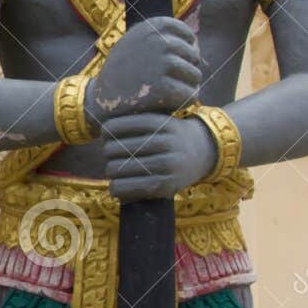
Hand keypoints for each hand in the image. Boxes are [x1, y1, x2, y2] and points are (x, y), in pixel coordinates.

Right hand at [88, 17, 202, 123]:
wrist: (100, 99)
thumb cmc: (122, 71)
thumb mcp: (135, 43)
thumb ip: (160, 37)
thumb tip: (196, 42)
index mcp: (153, 26)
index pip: (188, 35)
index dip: (184, 51)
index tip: (170, 64)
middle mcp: (159, 41)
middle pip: (194, 57)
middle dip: (185, 71)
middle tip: (167, 82)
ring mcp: (163, 63)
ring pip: (195, 76)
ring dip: (185, 87)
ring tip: (166, 92)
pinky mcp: (164, 87)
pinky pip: (191, 95)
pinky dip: (183, 102)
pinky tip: (168, 104)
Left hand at [99, 111, 217, 201]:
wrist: (206, 151)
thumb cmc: (172, 135)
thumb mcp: (160, 120)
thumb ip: (136, 123)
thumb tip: (102, 132)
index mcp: (160, 123)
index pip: (118, 126)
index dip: (106, 132)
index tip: (105, 136)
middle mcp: (165, 142)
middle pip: (114, 149)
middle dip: (107, 153)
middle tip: (111, 155)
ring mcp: (167, 164)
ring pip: (118, 168)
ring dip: (111, 171)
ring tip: (115, 170)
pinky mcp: (166, 185)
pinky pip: (128, 187)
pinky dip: (116, 188)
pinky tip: (116, 186)